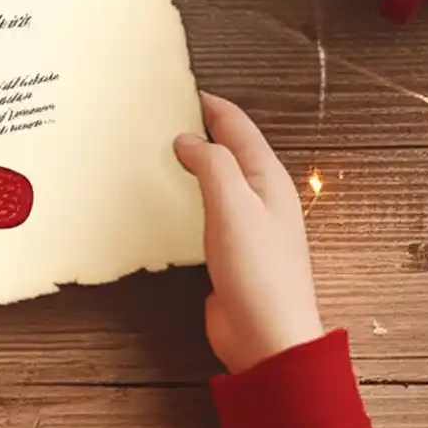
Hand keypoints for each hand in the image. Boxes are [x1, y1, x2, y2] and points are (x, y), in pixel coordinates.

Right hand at [173, 92, 323, 374]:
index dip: (213, 106)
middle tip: (164, 115)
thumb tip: (186, 139)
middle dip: (201, 130)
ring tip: (159, 151)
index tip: (183, 88)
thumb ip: (211, 164)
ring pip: (216, 182)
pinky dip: (186, 198)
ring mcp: (246, 227)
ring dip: (192, 164)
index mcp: (269, 180)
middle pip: (229, 152)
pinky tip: (165, 201)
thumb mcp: (233, 206)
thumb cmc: (258, 272)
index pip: (239, 128)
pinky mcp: (228, 252)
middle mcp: (260, 198)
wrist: (267, 338)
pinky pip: (205, 213)